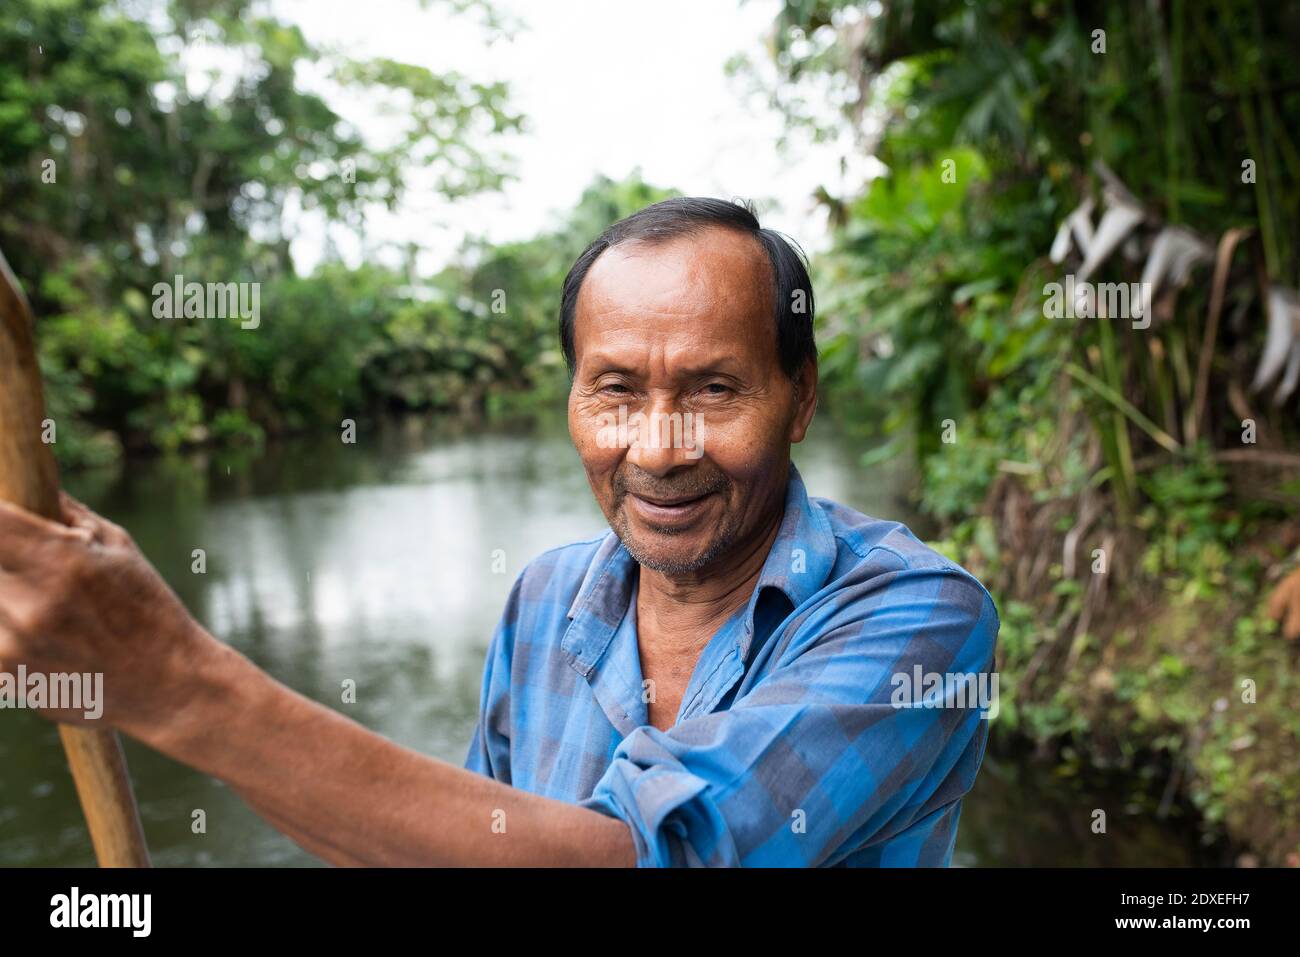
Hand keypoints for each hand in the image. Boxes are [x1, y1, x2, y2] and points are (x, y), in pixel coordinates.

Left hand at [0, 491, 207, 727]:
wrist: (168, 685)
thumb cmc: (148, 608)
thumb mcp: (118, 547)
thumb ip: (63, 514)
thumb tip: (25, 482)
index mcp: (61, 561)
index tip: (5, 513)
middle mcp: (29, 604)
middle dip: (5, 555)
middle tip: (31, 564)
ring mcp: (9, 644)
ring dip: (7, 591)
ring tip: (49, 601)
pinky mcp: (1, 673)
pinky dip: (6, 622)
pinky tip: (40, 631)